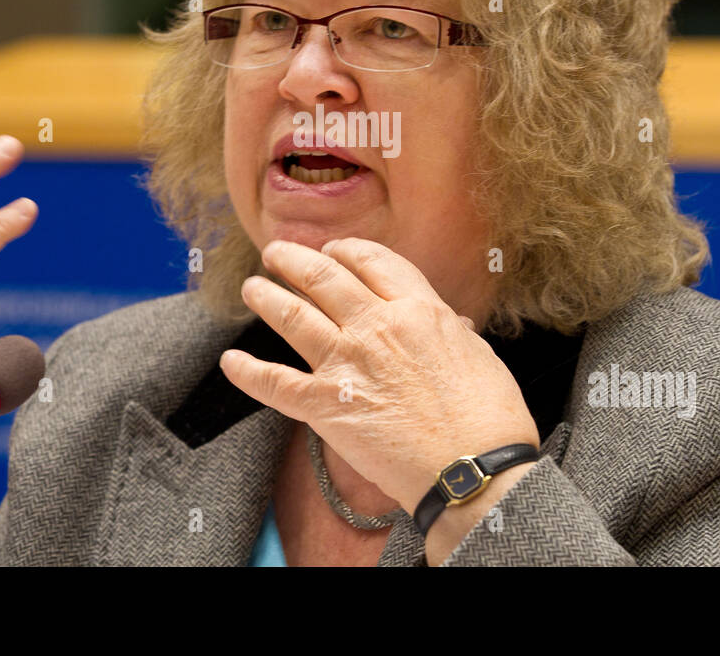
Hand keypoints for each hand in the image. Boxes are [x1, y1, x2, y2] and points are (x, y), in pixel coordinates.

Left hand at [219, 237, 539, 514]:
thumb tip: (451, 323)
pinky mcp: (326, 407)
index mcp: (419, 309)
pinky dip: (247, 372)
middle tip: (277, 254)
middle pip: (324, 277)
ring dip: (266, 297)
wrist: (473, 469)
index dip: (346, 251)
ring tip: (251, 286)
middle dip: (295, 260)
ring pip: (293, 317)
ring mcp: (347, 364)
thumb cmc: (489, 419)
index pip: (371, 262)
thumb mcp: (481, 358)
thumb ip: (453, 334)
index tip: (333, 250)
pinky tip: (229, 361)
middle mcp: (377, 326)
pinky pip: (275, 383)